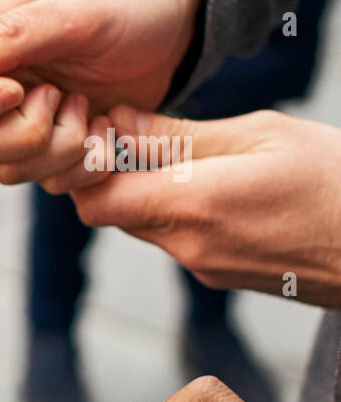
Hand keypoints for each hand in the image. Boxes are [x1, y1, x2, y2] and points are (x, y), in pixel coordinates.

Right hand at [0, 0, 200, 190]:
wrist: (171, 29)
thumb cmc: (125, 4)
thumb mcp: (82, 8)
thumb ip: (20, 31)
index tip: (18, 90)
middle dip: (22, 134)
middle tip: (63, 98)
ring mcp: (11, 125)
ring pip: (4, 170)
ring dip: (60, 148)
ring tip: (90, 108)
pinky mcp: (44, 152)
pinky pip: (46, 183)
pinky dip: (85, 164)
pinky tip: (106, 129)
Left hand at [70, 106, 340, 306]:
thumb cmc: (336, 179)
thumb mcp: (261, 135)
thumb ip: (179, 136)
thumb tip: (117, 122)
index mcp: (193, 205)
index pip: (95, 199)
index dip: (85, 166)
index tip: (103, 133)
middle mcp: (189, 246)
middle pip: (112, 215)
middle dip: (111, 176)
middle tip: (134, 135)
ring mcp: (206, 269)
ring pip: (144, 228)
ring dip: (146, 195)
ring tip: (180, 156)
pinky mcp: (224, 278)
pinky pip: (178, 242)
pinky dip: (177, 213)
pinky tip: (214, 185)